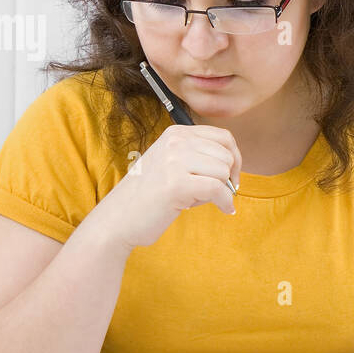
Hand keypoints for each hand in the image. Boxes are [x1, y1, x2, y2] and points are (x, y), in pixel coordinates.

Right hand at [88, 123, 242, 250]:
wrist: (118, 218)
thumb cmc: (150, 196)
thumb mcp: (173, 164)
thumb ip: (199, 156)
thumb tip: (235, 161)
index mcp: (176, 134)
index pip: (223, 136)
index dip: (235, 158)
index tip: (231, 177)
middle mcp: (175, 142)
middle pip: (226, 155)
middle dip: (229, 177)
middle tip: (218, 193)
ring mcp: (174, 161)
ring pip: (223, 172)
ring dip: (221, 191)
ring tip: (200, 199)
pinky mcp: (176, 184)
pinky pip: (218, 189)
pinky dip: (226, 203)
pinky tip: (224, 210)